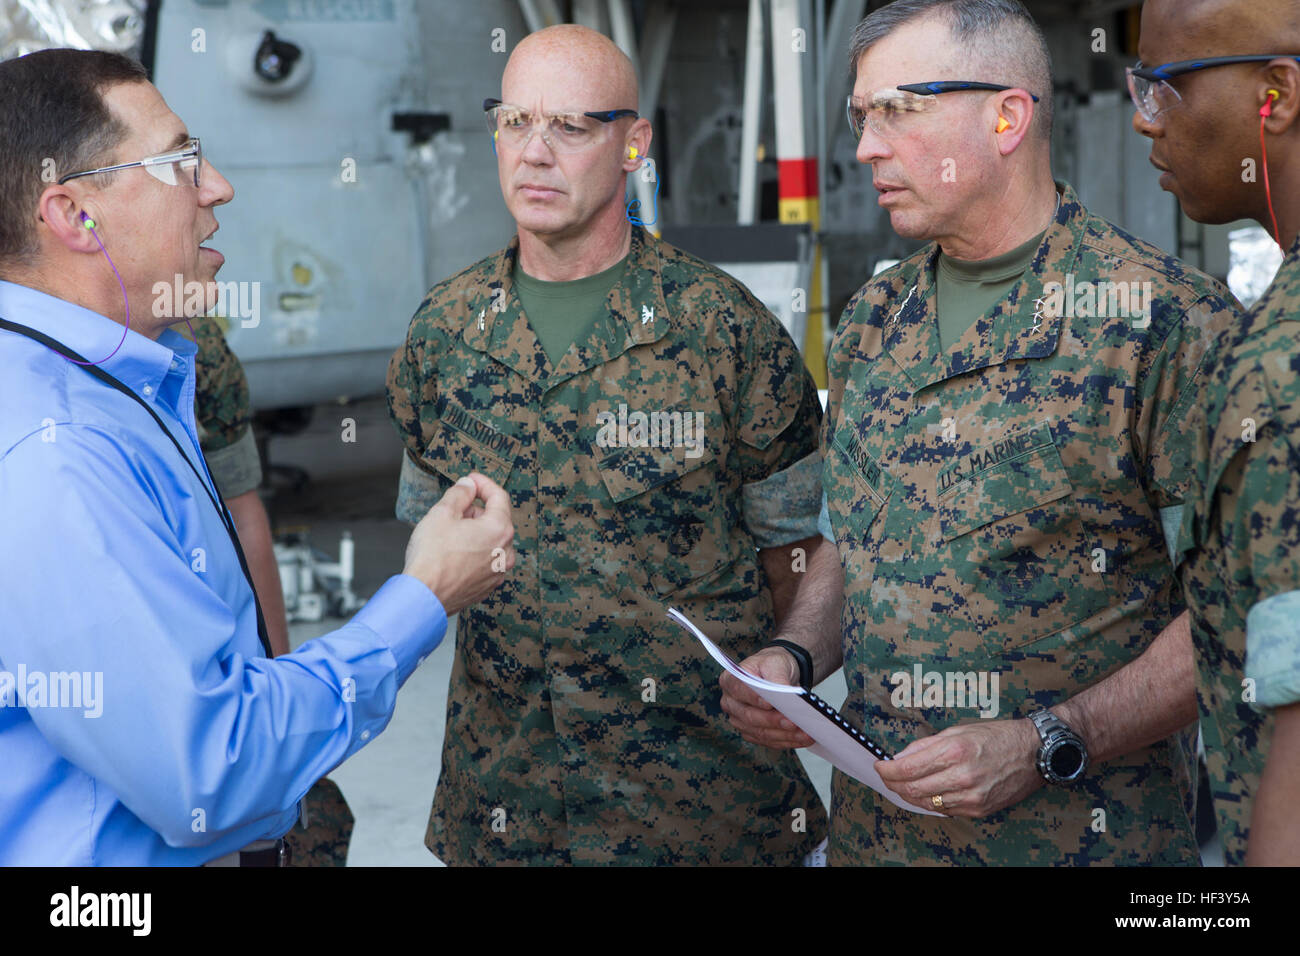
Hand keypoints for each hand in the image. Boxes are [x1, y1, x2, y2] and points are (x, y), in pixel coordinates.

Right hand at [402, 473, 515, 615]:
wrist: (424, 596)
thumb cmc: (432, 556)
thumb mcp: (442, 513)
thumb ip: (460, 493)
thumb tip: (469, 485)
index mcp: (499, 529)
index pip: (499, 496)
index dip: (483, 484)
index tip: (471, 480)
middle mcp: (506, 551)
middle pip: (496, 519)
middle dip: (475, 511)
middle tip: (452, 511)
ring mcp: (499, 571)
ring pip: (491, 541)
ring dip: (475, 532)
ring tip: (450, 534)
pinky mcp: (488, 586)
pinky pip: (485, 560)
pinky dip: (474, 552)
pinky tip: (453, 554)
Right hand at [719, 646, 814, 749]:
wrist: (778, 676)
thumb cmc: (772, 666)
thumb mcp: (775, 663)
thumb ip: (777, 677)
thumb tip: (785, 694)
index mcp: (730, 681)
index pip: (739, 690)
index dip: (753, 698)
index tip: (770, 703)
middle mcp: (731, 703)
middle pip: (749, 716)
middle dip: (773, 721)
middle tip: (793, 722)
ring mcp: (740, 721)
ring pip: (760, 732)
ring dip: (784, 735)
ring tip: (805, 732)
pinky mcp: (752, 734)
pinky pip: (769, 741)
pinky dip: (787, 740)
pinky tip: (802, 738)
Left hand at [875, 719, 1042, 817]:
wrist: (1034, 753)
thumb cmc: (997, 736)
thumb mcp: (958, 730)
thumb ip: (927, 745)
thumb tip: (901, 757)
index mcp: (954, 752)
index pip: (907, 768)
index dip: (887, 770)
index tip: (879, 766)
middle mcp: (961, 777)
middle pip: (913, 789)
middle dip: (894, 784)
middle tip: (887, 777)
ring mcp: (971, 797)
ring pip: (927, 803)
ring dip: (910, 795)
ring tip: (903, 785)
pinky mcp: (979, 809)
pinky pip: (946, 810)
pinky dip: (932, 802)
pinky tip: (927, 792)